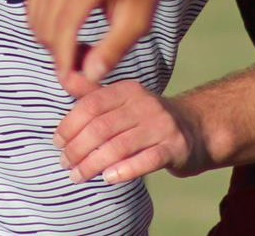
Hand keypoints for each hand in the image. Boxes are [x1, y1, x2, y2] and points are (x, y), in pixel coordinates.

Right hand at [24, 0, 167, 97]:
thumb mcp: (138, 19)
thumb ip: (114, 48)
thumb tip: (89, 76)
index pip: (65, 27)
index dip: (65, 58)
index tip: (71, 81)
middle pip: (47, 28)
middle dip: (61, 53)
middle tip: (86, 62)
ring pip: (37, 23)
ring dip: (53, 43)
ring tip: (81, 45)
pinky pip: (33, 12)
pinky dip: (46, 28)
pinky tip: (68, 30)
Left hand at [56, 80, 209, 183]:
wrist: (196, 129)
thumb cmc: (148, 118)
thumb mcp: (123, 100)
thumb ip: (93, 93)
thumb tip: (64, 76)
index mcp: (128, 90)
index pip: (91, 104)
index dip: (70, 124)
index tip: (57, 143)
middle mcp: (145, 104)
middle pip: (102, 127)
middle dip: (78, 148)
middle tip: (65, 165)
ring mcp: (162, 126)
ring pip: (120, 146)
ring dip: (93, 164)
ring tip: (78, 176)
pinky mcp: (175, 148)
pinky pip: (147, 160)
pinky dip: (125, 170)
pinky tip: (108, 178)